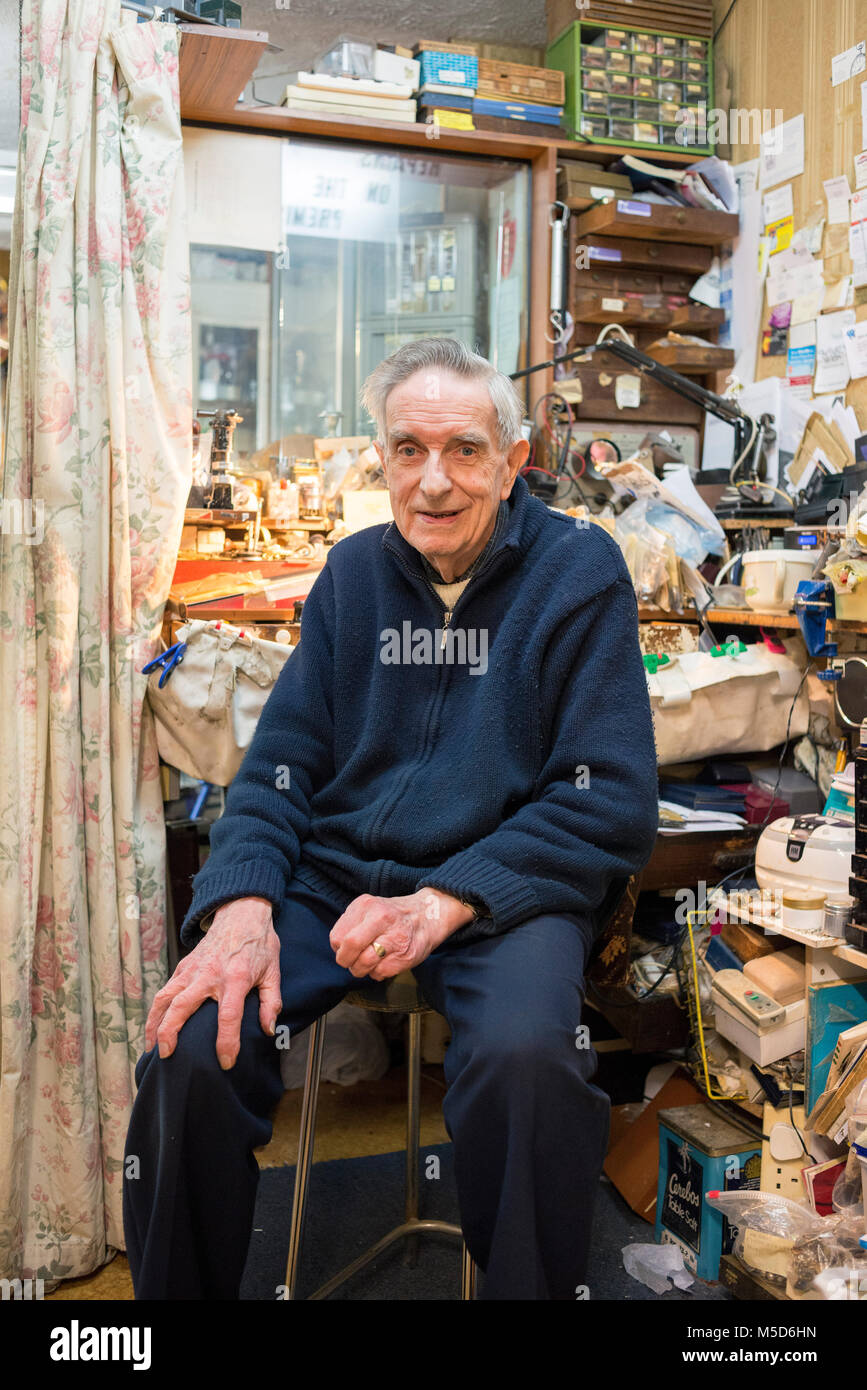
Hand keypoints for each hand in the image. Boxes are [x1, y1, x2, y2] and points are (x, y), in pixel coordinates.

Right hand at [145, 897, 280, 1069]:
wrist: (241, 912)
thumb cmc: (259, 944)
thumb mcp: (274, 972)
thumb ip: (272, 1003)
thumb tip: (268, 1030)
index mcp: (236, 978)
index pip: (228, 1016)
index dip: (227, 1042)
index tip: (226, 1062)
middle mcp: (209, 974)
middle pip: (181, 1007)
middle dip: (170, 1034)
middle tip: (166, 1056)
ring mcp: (192, 969)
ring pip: (164, 998)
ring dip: (154, 1024)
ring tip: (151, 1048)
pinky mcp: (183, 966)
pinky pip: (165, 990)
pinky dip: (156, 1010)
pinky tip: (154, 1027)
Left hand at [330, 889, 473, 979]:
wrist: (429, 915)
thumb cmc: (394, 915)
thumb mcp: (370, 908)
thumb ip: (351, 923)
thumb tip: (338, 947)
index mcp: (367, 905)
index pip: (337, 936)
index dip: (338, 949)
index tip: (345, 949)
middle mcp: (381, 918)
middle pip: (350, 947)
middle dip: (346, 961)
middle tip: (350, 962)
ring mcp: (395, 938)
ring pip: (363, 964)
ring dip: (361, 970)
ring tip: (367, 963)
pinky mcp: (406, 956)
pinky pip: (379, 973)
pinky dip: (377, 972)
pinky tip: (384, 962)